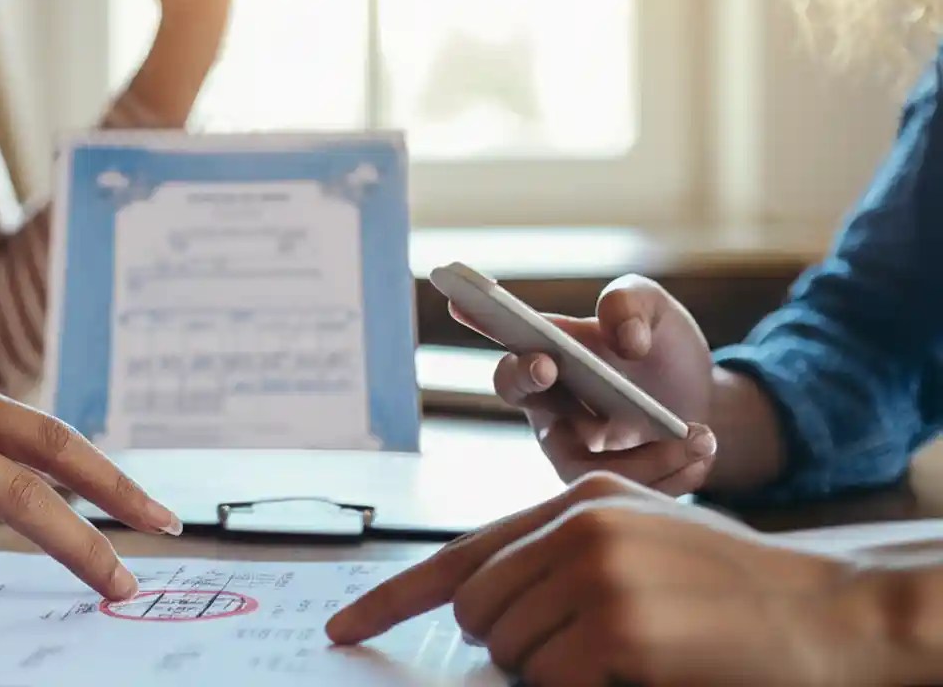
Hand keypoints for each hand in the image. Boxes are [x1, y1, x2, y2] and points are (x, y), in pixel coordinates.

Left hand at [327, 473, 892, 686]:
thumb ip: (559, 561)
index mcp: (579, 498)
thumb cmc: (727, 589)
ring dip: (548, 669)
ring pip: (505, 649)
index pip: (461, 552)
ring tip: (620, 650)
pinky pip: (545, 681)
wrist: (826, 611)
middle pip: (475, 610)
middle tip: (579, 649)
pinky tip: (634, 668)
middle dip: (509, 645)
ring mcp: (598, 571)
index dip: (391, 596)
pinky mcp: (618, 625)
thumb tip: (482, 614)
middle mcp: (579, 523)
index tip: (341, 627)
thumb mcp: (638, 545)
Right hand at [459, 274, 715, 493]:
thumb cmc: (663, 350)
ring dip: (642, 456)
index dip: (489, 338)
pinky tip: (704, 447)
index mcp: (550, 359)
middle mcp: (550, 408)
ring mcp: (576, 451)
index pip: (508, 352)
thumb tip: (625, 340)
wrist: (707, 402)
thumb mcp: (656, 309)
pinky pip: (624, 491)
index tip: (507, 335)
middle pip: (518, 399)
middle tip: (550, 363)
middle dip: (526, 380)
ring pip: (579, 468)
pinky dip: (671, 472)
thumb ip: (631, 302)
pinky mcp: (610, 484)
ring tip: (696, 435)